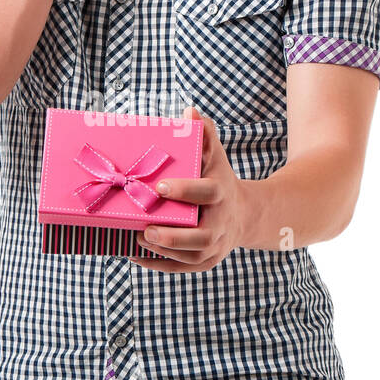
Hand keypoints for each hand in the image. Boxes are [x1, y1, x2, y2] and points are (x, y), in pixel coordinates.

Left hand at [127, 106, 247, 272]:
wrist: (244, 214)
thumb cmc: (218, 179)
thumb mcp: (215, 156)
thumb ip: (204, 135)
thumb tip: (190, 111)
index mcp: (221, 193)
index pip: (206, 192)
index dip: (185, 190)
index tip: (159, 186)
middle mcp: (221, 223)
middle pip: (203, 237)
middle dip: (175, 236)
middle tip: (146, 230)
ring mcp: (216, 246)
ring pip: (192, 256)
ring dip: (165, 252)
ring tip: (137, 240)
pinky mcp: (206, 262)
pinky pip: (183, 268)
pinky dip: (158, 264)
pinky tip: (135, 255)